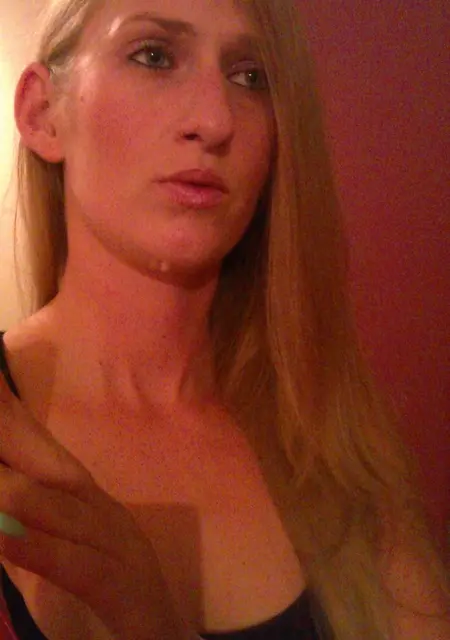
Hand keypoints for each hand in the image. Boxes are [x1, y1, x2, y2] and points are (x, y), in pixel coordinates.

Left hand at [0, 375, 193, 639]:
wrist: (164, 634)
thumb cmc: (113, 590)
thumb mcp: (77, 552)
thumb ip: (46, 528)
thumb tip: (13, 509)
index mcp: (94, 506)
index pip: (51, 463)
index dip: (21, 434)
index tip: (0, 403)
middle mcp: (107, 516)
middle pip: (58, 476)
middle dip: (19, 451)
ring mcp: (121, 547)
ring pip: (67, 515)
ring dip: (22, 498)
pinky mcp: (125, 588)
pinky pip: (78, 567)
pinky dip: (42, 551)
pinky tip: (8, 540)